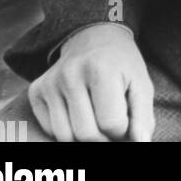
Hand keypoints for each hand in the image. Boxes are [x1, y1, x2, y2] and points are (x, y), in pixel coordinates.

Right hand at [27, 23, 154, 142]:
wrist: (93, 36)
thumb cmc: (121, 64)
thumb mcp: (140, 83)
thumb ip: (143, 117)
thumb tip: (140, 144)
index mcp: (101, 69)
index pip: (111, 124)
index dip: (122, 128)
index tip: (124, 115)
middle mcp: (70, 74)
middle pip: (86, 134)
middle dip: (103, 137)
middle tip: (109, 120)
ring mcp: (50, 82)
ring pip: (65, 137)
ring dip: (83, 136)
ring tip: (94, 117)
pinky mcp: (36, 90)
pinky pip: (50, 130)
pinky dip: (66, 129)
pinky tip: (76, 111)